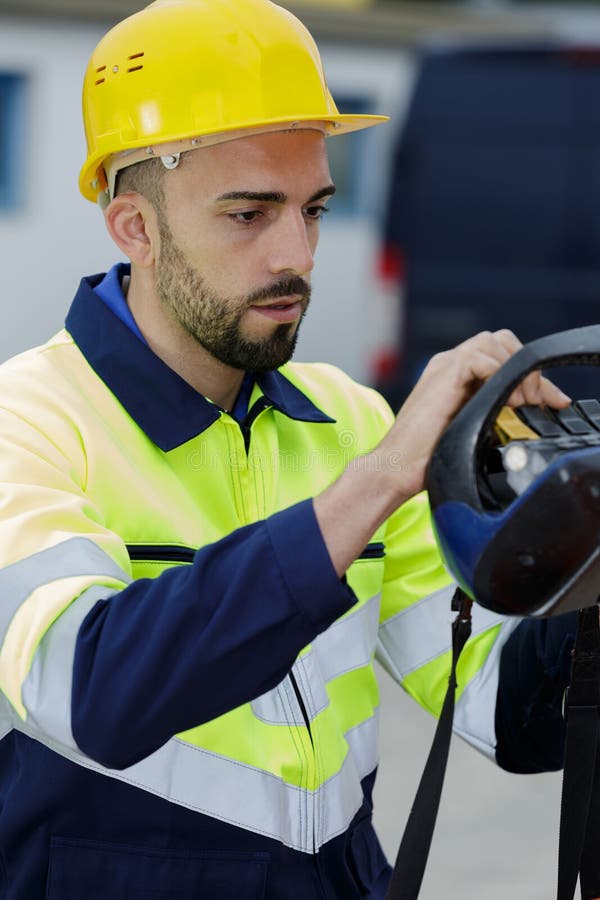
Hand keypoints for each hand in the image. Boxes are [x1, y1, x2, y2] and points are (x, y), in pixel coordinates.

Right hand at [371, 329, 570, 500]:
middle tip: (534, 402)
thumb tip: (529, 413)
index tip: (555, 402)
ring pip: (494, 342)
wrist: (398, 466)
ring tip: (519, 403)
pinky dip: (500, 375)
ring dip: (515, 370)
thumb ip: (496, 414)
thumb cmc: (428, 457)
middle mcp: (452, 365)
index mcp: (458, 377)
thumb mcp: (474, 431)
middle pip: (501, 340)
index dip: (533, 377)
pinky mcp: (444, 372)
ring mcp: (446, 366)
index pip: (505, 359)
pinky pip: (482, 357)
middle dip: (527, 368)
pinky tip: (503, 401)